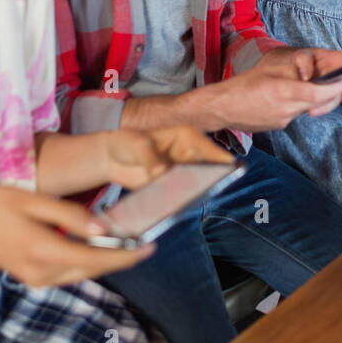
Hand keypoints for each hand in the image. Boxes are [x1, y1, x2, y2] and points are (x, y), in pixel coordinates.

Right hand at [0, 185, 151, 286]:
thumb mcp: (33, 200)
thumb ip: (70, 215)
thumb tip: (105, 230)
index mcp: (45, 250)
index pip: (97, 258)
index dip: (127, 255)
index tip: (150, 247)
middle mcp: (44, 272)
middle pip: (95, 269)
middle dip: (122, 257)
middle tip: (145, 241)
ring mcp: (39, 279)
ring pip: (84, 272)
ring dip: (106, 260)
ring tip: (127, 242)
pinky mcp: (36, 279)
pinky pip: (71, 271)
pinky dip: (87, 260)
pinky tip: (97, 246)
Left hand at [102, 125, 233, 189]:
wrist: (110, 158)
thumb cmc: (126, 142)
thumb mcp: (137, 145)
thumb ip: (150, 157)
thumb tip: (160, 171)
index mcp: (187, 137)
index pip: (211, 149)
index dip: (222, 161)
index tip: (231, 171)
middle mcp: (189, 155)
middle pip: (209, 170)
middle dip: (210, 180)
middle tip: (207, 188)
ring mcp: (182, 172)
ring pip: (197, 184)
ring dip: (194, 192)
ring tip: (187, 198)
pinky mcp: (172, 186)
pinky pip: (182, 196)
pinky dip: (181, 201)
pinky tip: (174, 205)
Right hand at [207, 47, 341, 131]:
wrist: (222, 107)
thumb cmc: (244, 84)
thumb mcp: (271, 68)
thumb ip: (296, 70)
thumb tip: (316, 73)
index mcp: (284, 90)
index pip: (320, 92)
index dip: (337, 88)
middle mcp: (286, 108)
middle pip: (320, 103)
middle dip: (333, 94)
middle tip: (339, 85)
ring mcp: (284, 119)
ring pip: (310, 108)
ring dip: (316, 98)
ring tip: (310, 86)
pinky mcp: (280, 125)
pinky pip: (297, 113)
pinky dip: (299, 105)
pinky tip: (288, 97)